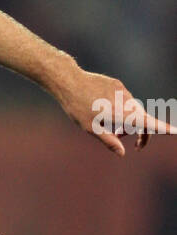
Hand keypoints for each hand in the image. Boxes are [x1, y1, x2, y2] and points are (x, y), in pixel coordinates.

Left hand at [56, 68, 176, 156]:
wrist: (69, 81)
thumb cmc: (77, 107)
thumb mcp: (90, 129)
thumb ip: (109, 141)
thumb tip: (122, 153)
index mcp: (122, 114)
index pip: (147, 123)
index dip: (162, 128)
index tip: (175, 131)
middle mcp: (126, 101)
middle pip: (142, 118)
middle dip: (139, 132)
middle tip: (133, 145)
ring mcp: (123, 91)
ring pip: (131, 109)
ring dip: (127, 121)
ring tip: (111, 129)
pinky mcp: (117, 84)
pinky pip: (124, 100)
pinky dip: (120, 109)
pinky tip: (104, 111)